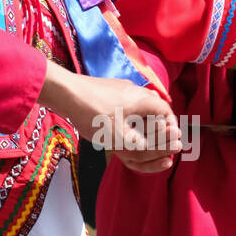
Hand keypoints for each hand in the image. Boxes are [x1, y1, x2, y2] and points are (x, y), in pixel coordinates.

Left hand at [40, 63, 181, 170]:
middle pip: (155, 108)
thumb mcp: (120, 136)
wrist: (65, 92)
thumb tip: (163, 147)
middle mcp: (135, 90)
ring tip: (139, 136)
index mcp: (143, 99)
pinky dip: (129, 116)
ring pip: (139, 105)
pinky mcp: (107, 90)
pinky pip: (125, 103)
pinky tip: (121, 126)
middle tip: (157, 141)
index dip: (170, 127)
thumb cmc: (94, 114)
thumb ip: (143, 143)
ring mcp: (120, 88)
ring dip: (143, 121)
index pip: (166, 112)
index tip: (170, 141)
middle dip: (158, 125)